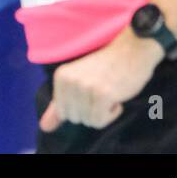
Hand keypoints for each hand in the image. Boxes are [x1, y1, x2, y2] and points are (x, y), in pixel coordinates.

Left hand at [39, 28, 163, 131]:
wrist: (132, 49)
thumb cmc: (107, 66)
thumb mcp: (78, 82)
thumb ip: (59, 105)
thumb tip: (45, 128)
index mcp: (60, 77)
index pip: (63, 113)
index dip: (81, 109)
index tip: (91, 92)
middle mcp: (69, 81)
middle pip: (75, 119)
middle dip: (92, 111)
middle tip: (102, 91)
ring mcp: (85, 87)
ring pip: (89, 122)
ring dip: (103, 113)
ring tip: (109, 92)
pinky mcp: (102, 94)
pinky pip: (99, 121)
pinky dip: (112, 114)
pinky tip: (116, 97)